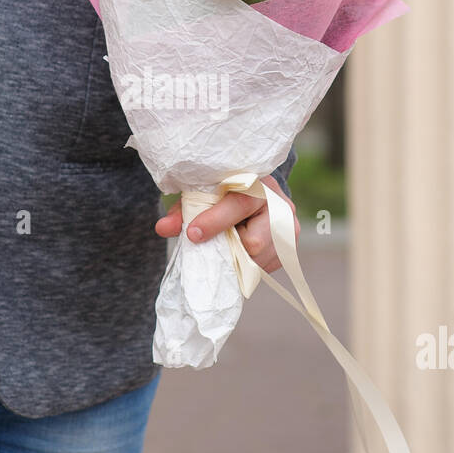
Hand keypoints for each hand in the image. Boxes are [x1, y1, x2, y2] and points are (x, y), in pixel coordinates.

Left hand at [154, 176, 299, 273]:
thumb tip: (162, 228)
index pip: (239, 204)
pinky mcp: (291, 250)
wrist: (258, 194)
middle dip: (230, 247)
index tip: (192, 234)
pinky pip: (264, 269)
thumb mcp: (204, 195)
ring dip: (238, 258)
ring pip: (259, 260)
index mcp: (259, 184)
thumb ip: (184, 210)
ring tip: (232, 243)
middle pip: (254, 242)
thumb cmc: (226, 193)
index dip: (214, 222)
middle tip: (218, 241)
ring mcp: (291, 229)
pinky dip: (248, 264)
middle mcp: (281, 206)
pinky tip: (242, 249)